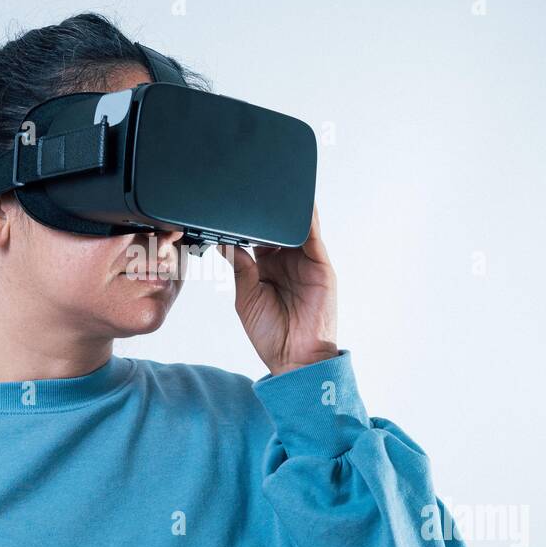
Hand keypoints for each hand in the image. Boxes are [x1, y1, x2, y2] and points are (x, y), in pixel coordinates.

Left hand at [217, 204, 338, 376]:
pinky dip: (307, 219)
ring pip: (296, 227)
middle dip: (266, 211)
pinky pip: (313, 236)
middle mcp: (287, 262)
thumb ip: (240, 268)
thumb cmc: (271, 335)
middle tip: (250, 193)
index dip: (246, 222)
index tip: (230, 207)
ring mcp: (304, 262)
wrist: (296, 358)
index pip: (256, 236)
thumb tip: (226, 242)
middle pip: (276, 228)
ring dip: (286, 210)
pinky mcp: (320, 266)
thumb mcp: (246, 298)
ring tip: (273, 188)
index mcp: (266, 268)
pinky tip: (298, 204)